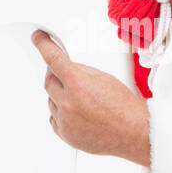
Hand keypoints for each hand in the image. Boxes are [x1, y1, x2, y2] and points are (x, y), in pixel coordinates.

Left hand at [31, 30, 150, 165]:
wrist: (133, 133)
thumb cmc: (124, 108)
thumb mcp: (104, 78)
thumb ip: (81, 70)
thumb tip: (66, 66)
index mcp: (77, 83)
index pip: (53, 58)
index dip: (43, 45)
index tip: (38, 39)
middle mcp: (67, 102)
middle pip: (49, 80)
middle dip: (55, 74)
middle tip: (66, 75)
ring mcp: (65, 120)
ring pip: (51, 100)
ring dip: (60, 95)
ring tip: (82, 100)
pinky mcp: (65, 134)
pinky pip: (54, 118)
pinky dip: (61, 113)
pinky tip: (77, 112)